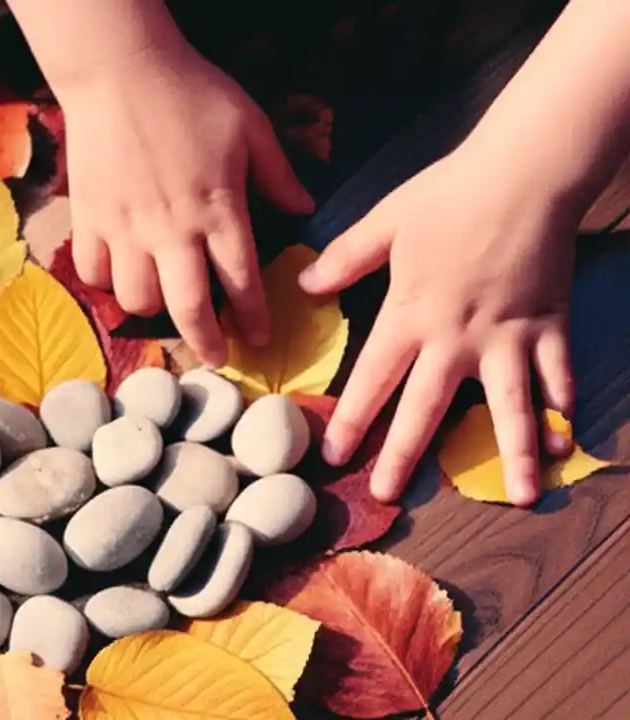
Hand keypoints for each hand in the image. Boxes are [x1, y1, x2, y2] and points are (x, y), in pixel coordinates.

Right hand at [55, 46, 314, 365]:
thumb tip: (305, 210)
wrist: (119, 70)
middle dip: (205, 342)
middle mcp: (172, 230)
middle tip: (214, 357)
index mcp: (218, 209)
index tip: (260, 338)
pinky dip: (106, 282)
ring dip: (154, 309)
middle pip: (187, 309)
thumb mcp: (250, 126)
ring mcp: (126, 228)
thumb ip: (278, 174)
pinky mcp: (90, 219)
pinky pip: (94, 272)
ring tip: (164, 302)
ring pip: (137, 299)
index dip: (253, 318)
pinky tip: (120, 273)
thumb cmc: (191, 92)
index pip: (241, 282)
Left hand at [299, 148, 578, 505]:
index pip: (372, 379)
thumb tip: (305, 284)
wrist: (526, 172)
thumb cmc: (450, 193)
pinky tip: (564, 443)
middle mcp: (456, 337)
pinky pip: (557, 373)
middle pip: (426, 408)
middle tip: (388, 496)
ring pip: (509, 406)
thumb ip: (346, 258)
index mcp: (409, 314)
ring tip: (518, 498)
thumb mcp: (386, 222)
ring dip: (512, 453)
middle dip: (405, 455)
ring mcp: (508, 335)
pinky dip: (562, 405)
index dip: (351, 420)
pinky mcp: (549, 323)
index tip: (334, 456)